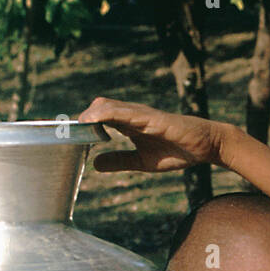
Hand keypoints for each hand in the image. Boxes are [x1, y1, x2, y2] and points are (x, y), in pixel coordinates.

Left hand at [77, 97, 226, 172]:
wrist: (205, 145)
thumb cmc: (178, 150)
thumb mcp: (143, 161)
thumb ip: (120, 160)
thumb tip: (95, 164)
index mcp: (127, 123)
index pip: (97, 118)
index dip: (80, 126)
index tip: (66, 138)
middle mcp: (130, 114)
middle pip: (96, 108)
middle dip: (78, 120)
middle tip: (65, 136)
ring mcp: (140, 114)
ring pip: (105, 106)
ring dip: (87, 116)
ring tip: (73, 129)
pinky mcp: (150, 117)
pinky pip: (123, 111)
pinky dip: (105, 114)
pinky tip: (93, 122)